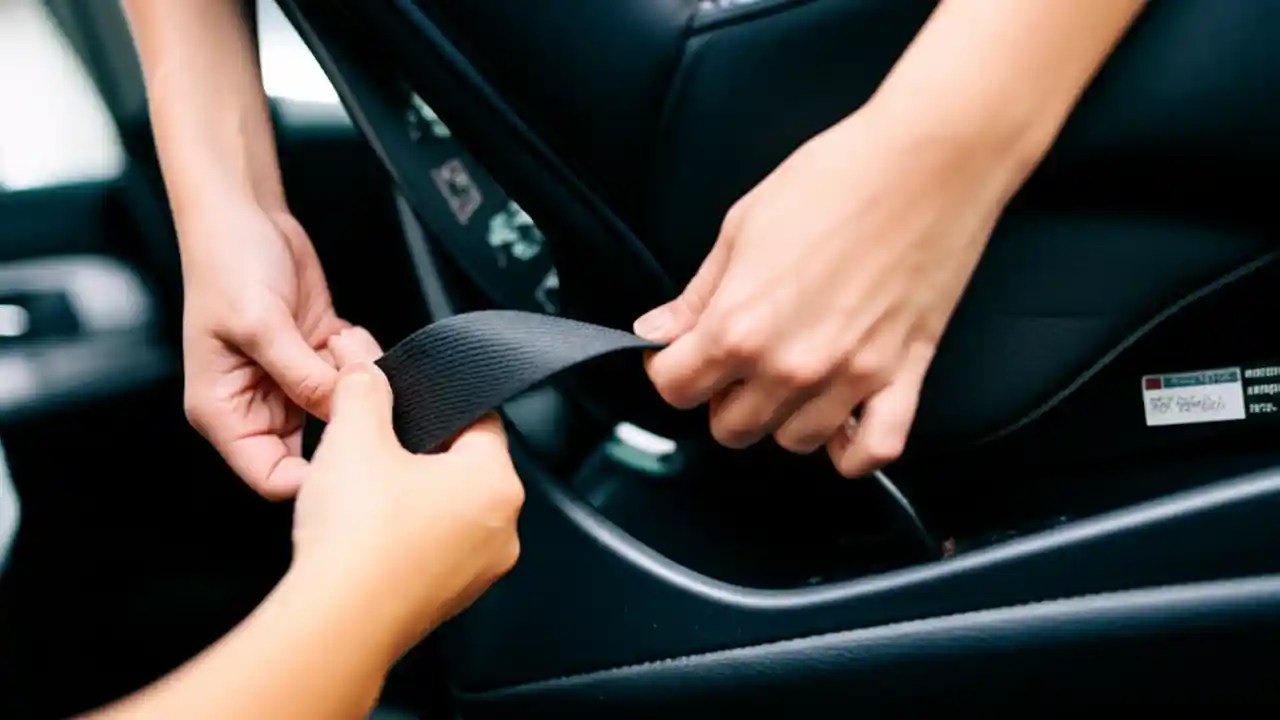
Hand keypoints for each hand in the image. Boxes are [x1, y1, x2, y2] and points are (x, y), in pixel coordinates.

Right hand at [178, 203, 353, 497]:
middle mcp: (257, 402)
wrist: (243, 214)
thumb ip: (302, 376)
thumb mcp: (260, 325)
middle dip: (343, 419)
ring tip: (338, 344)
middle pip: (315, 446)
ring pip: (342, 409)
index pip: (270, 476)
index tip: (350, 455)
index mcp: (225, 411)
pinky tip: (342, 331)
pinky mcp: (317, 355)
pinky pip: (353, 376)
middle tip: (354, 388)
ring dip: (353, 381)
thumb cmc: (224, 264)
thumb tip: (341, 414)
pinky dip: (360, 357)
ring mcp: (291, 379)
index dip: (311, 477)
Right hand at [290, 329, 523, 654]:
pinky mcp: (448, 600)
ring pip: (448, 513)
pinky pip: (433, 552)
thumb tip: (366, 372)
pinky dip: (405, 539)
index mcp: (499, 483)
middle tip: (376, 450)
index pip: (480, 420)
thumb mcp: (354, 437)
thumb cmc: (358, 537)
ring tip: (365, 495)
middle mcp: (503, 530)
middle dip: (421, 454)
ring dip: (412, 498)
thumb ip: (364, 390)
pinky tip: (367, 537)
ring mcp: (479, 571)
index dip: (436, 405)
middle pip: (465, 468)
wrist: (336, 623)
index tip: (404, 405)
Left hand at [636, 101, 1029, 477]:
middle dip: (722, 396)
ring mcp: (849, 378)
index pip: (675, 389)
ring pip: (792, 441)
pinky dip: (854, 447)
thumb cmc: (837, 178)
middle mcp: (790, 365)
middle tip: (737, 358)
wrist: (928, 161)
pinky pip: (873, 450)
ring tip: (791, 374)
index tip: (680, 351)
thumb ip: (698, 295)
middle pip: (729, 426)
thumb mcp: (742, 227)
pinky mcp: (903, 376)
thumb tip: (657, 331)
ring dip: (782, 416)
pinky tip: (843, 418)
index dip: (670, 369)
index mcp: (739, 326)